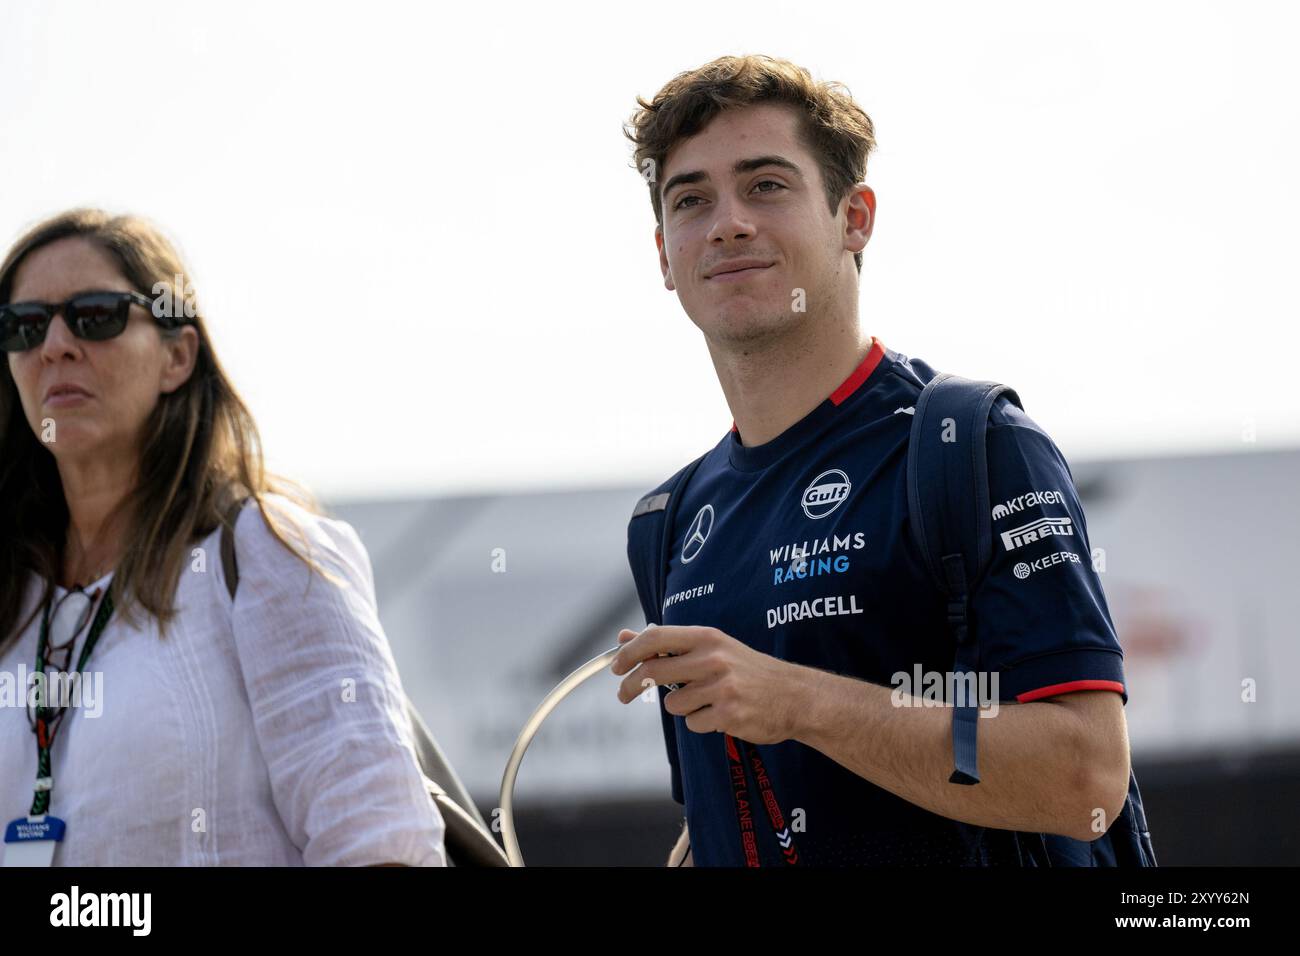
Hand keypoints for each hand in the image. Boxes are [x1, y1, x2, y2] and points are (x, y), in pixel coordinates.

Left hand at [611, 625, 799, 743]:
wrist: (794, 696)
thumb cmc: (747, 670)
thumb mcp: (712, 647)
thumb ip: (668, 644)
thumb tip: (624, 637)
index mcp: (707, 637)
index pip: (656, 638)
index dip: (630, 652)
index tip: (616, 666)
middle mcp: (713, 658)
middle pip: (652, 672)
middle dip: (630, 686)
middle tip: (623, 695)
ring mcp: (721, 687)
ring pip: (672, 704)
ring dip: (681, 707)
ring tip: (705, 701)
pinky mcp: (728, 714)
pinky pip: (693, 723)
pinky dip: (701, 722)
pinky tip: (721, 714)